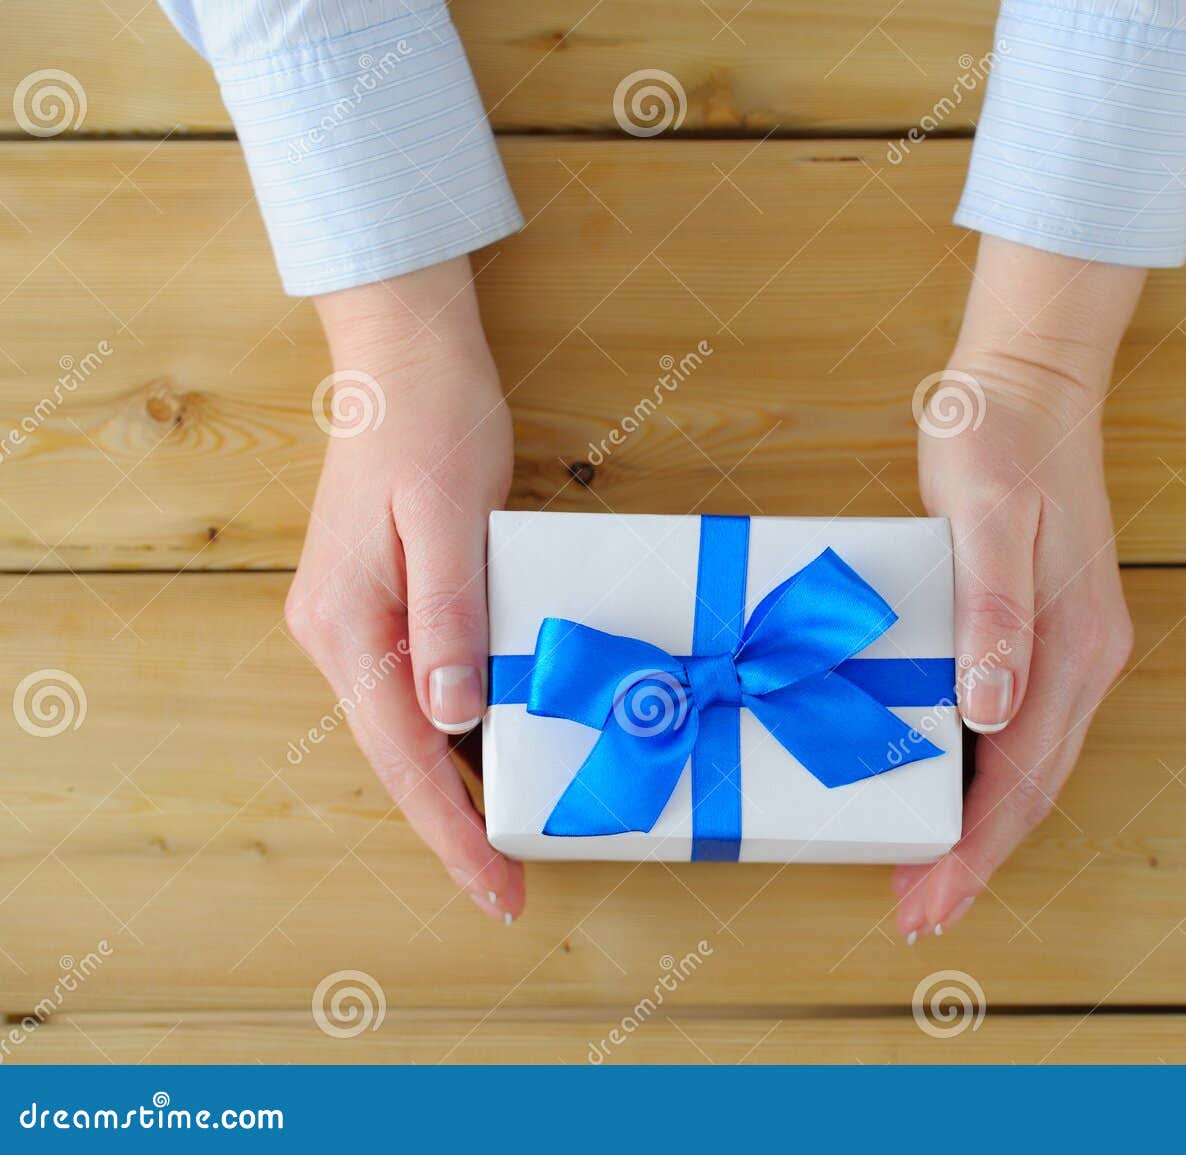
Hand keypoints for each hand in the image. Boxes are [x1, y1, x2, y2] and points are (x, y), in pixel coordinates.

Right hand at [284, 257, 522, 923]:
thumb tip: (452, 716)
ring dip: (452, 787)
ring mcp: (354, 621)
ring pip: (405, 729)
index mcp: (348, 625)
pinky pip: (415, 689)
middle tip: (509, 885)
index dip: (452, 829)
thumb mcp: (451, 519)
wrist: (405, 357)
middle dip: (453, 826)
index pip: (404, 756)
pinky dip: (452, 734)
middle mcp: (338, 635)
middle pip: (398, 756)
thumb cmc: (432, 425)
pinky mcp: (382, 603)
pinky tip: (489, 756)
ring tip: (506, 841)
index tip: (496, 886)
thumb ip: (448, 619)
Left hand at [894, 238, 1145, 940]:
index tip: (929, 900)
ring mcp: (1070, 647)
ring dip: (979, 825)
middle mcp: (1083, 659)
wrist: (1028, 383)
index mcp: (1075, 644)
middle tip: (917, 912)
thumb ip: (994, 614)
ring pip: (1027, 763)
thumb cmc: (999, 442)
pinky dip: (981, 773)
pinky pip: (1016, 725)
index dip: (975, 847)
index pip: (1023, 774)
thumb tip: (990, 711)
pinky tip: (944, 788)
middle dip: (975, 857)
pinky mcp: (1044, 630)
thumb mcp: (985, 515)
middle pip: (1030, 786)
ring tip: (925, 874)